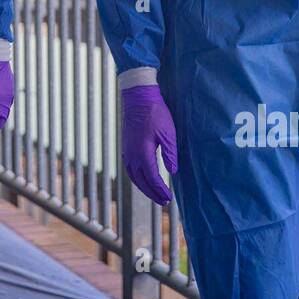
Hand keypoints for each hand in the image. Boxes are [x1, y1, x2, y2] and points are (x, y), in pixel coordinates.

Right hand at [121, 84, 177, 204]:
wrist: (138, 97)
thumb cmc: (155, 113)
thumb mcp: (168, 133)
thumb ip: (170, 153)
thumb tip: (172, 171)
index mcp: (143, 153)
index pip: (152, 178)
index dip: (160, 190)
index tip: (169, 198)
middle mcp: (132, 155)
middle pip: (141, 181)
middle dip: (152, 193)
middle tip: (163, 202)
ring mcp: (127, 151)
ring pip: (133, 176)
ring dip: (143, 188)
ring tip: (154, 194)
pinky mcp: (126, 146)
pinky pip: (129, 169)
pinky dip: (137, 178)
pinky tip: (143, 179)